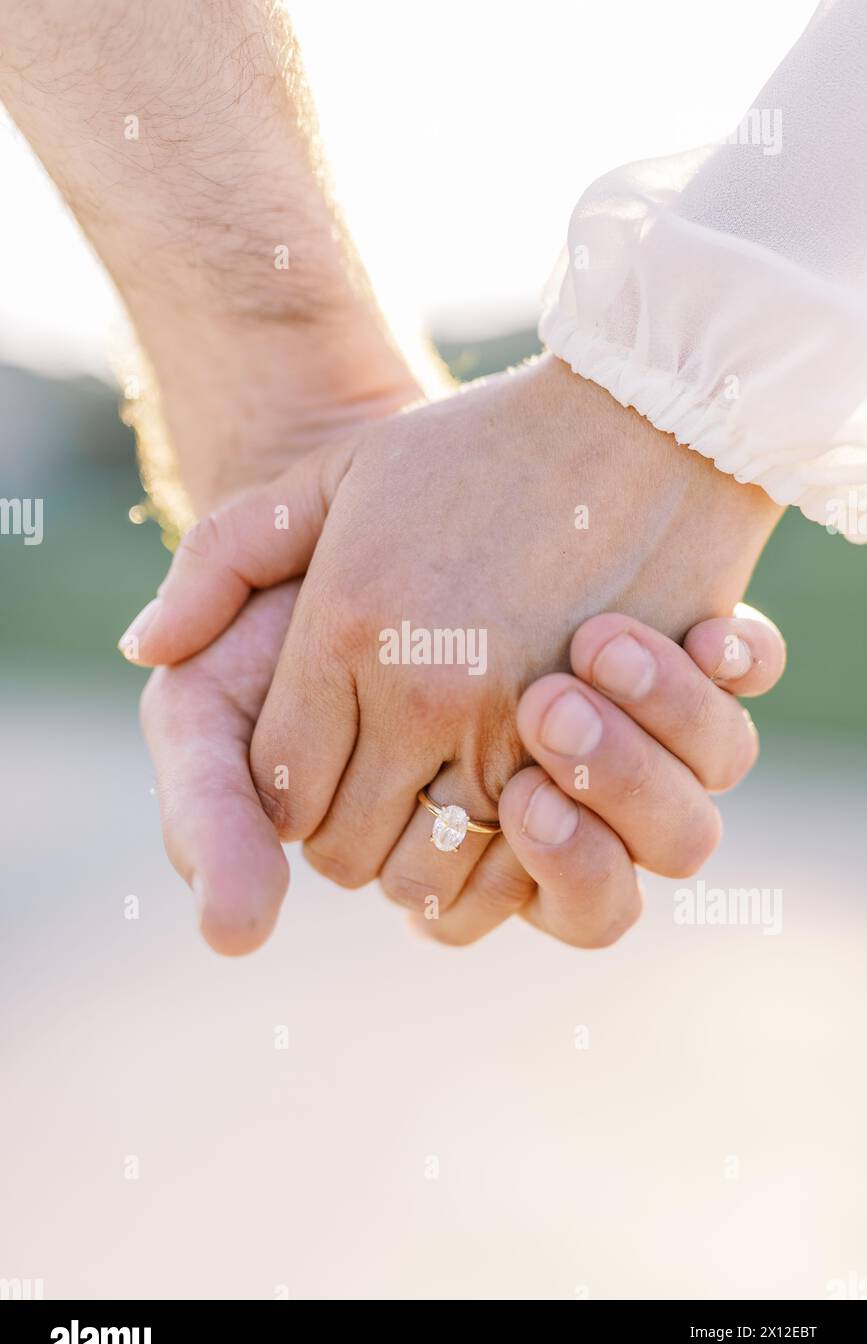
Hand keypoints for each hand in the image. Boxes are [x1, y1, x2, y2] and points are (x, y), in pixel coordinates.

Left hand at [127, 354, 781, 918]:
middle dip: (343, 838)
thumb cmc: (475, 450)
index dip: (285, 801)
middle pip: (343, 849)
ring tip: (429, 805)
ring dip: (418, 857)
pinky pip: (518, 858)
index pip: (276, 789)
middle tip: (367, 798)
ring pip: (427, 870)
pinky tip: (497, 807)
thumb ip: (222, 558)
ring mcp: (510, 724)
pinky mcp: (590, 742)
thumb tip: (145, 650)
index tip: (314, 773)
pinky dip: (495, 855)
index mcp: (346, 626)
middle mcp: (421, 690)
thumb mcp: (335, 471)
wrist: (641, 423)